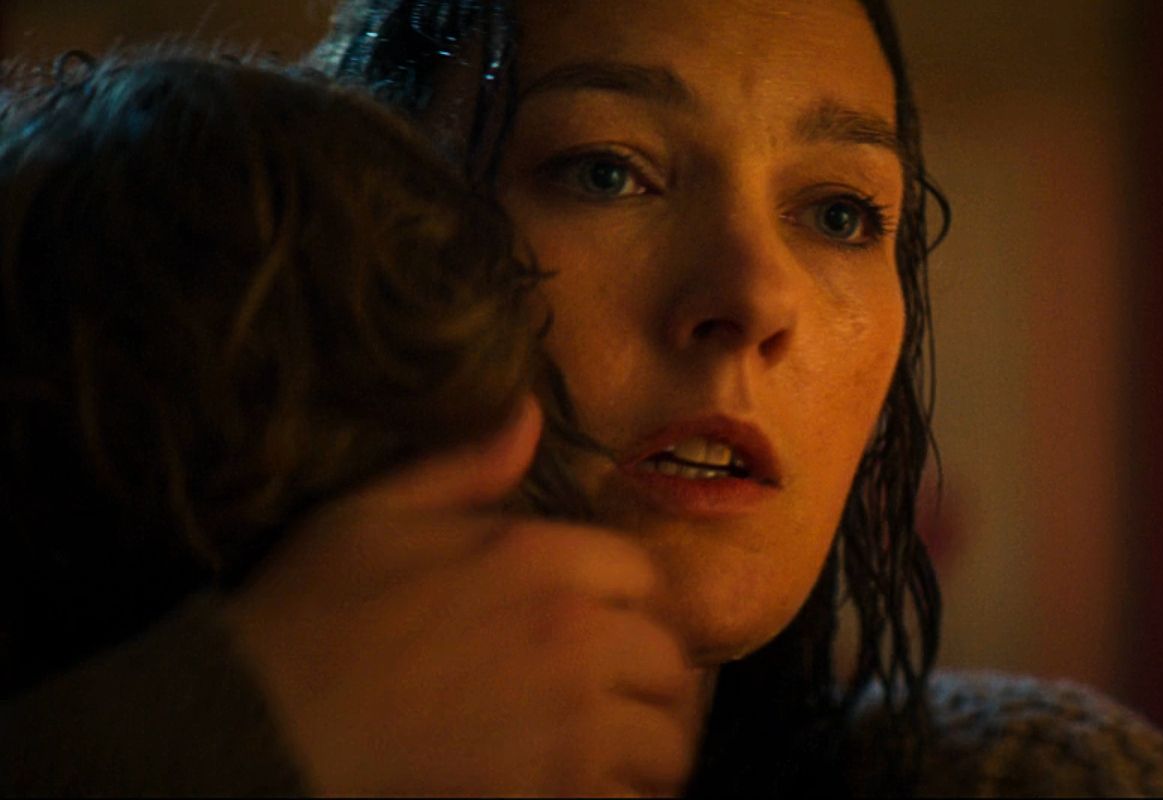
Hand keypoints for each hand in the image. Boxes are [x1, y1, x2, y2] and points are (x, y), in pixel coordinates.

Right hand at [220, 396, 701, 795]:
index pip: (641, 574)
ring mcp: (570, 718)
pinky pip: (629, 798)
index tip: (619, 626)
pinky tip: (597, 792)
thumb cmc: (308, 612)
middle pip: (669, 660)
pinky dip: (623, 797)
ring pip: (666, 740)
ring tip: (627, 757)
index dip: (633, 602)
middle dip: (653, 681)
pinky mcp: (554, 790)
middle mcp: (574, 632)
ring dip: (651, 747)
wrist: (262, 720)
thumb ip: (466, 466)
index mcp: (540, 557)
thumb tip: (527, 414)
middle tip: (631, 700)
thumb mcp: (376, 512)